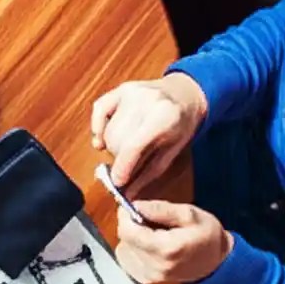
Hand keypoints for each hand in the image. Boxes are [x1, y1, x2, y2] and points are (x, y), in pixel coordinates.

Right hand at [90, 74, 207, 196]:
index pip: (133, 146)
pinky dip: (98, 127)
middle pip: (117, 140)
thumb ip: (148, 172)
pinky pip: (98, 111)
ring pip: (107, 130)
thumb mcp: (173, 151)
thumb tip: (127, 193)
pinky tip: (104, 135)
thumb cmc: (182, 124)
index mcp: (165, 117)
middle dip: (119, 157)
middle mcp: (146, 101)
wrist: (186, 93)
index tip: (117, 181)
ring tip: (126, 145)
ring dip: (111, 144)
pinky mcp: (120, 89)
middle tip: (129, 161)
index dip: (121, 167)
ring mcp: (132, 93)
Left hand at [115, 200, 232, 283]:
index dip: (126, 215)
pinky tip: (149, 246)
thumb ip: (160, 209)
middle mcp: (155, 265)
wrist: (215, 263)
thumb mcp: (190, 214)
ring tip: (153, 234)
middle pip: (124, 239)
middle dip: (131, 225)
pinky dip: (133, 249)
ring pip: (123, 248)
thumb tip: (135, 206)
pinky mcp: (144, 279)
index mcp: (166, 249)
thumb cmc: (206, 236)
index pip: (127, 231)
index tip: (133, 207)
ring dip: (133, 237)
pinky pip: (126, 258)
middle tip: (149, 220)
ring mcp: (149, 275)